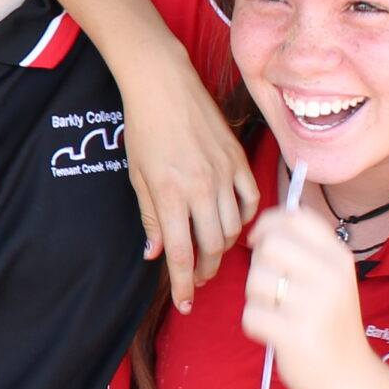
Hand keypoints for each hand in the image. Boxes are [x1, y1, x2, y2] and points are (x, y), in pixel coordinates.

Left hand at [120, 54, 259, 312]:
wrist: (164, 86)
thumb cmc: (143, 130)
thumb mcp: (137, 177)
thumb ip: (150, 219)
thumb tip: (155, 255)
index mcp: (170, 195)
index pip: (181, 255)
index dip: (183, 285)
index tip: (185, 303)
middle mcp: (201, 188)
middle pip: (211, 247)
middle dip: (204, 271)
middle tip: (197, 280)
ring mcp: (224, 174)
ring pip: (233, 228)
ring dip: (222, 248)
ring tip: (210, 254)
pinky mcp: (239, 160)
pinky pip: (251, 201)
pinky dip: (244, 219)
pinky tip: (231, 224)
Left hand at [241, 207, 378, 388]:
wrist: (349, 379)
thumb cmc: (329, 324)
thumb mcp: (330, 280)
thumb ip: (303, 252)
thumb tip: (263, 227)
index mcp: (340, 257)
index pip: (296, 217)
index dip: (268, 224)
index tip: (261, 242)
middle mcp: (332, 276)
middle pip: (270, 244)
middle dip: (259, 265)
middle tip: (272, 289)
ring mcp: (315, 305)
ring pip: (256, 280)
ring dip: (256, 299)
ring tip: (279, 314)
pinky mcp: (295, 334)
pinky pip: (251, 316)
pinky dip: (255, 327)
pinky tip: (277, 335)